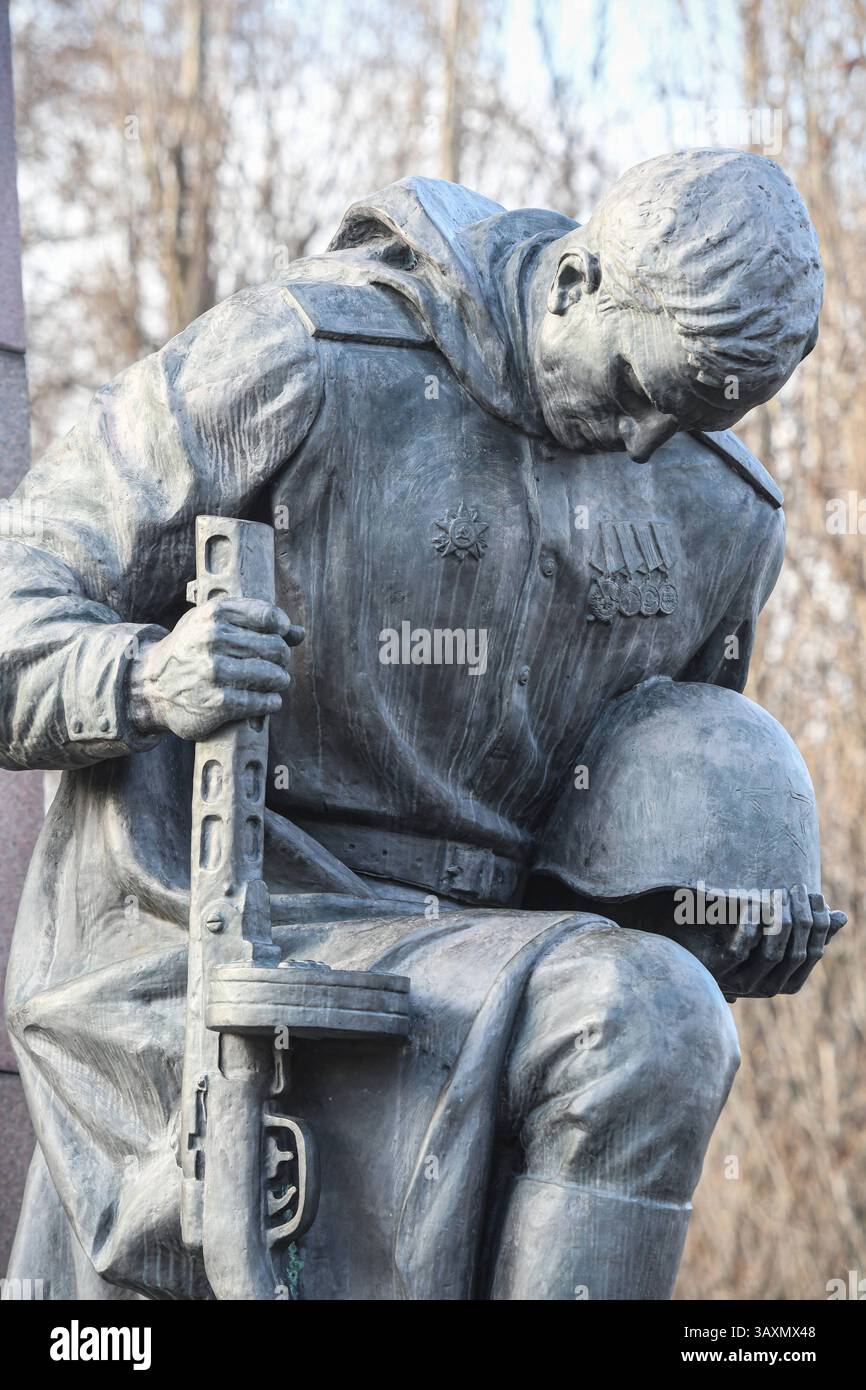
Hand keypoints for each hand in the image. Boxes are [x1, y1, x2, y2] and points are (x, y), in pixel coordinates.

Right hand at [128, 598, 303, 740]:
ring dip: (279, 681)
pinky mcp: (219, 702)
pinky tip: (266, 700)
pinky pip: (264, 702)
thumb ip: (257, 623)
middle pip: (277, 648)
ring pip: (274, 675)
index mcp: (215, 614)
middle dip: (281, 658)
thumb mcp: (213, 625)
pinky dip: (271, 702)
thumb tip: (300, 633)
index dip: (282, 629)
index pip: (271, 617)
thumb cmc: (191, 649)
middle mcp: (214, 639)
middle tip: (273, 664)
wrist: (151, 685)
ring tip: (271, 682)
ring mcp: (216, 672)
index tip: (279, 637)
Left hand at [717, 884, 845, 1000]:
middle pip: (796, 954)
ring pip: (771, 953)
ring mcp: (742, 982)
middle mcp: (767, 987)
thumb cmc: (737, 939)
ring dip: (777, 920)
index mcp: (786, 980)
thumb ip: (805, 928)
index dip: (820, 926)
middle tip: (799, 887)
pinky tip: (752, 904)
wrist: (693, 948)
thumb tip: (840, 916)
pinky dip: (749, 926)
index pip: (814, 954)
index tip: (818, 897)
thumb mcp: (774, 933)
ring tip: (779, 892)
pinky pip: (740, 951)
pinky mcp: (719, 972)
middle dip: (801, 918)